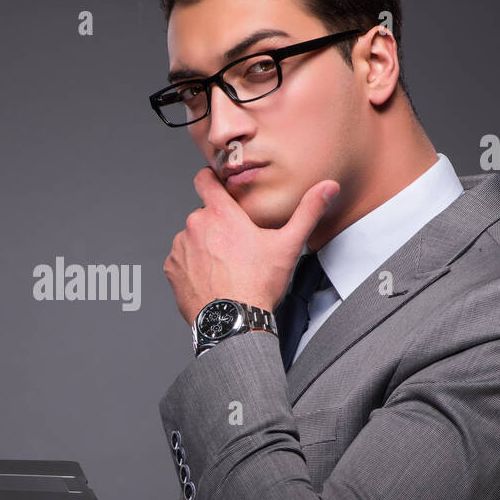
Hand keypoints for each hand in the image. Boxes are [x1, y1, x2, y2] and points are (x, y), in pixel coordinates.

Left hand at [164, 166, 338, 325]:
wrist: (233, 320)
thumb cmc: (258, 285)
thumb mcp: (288, 245)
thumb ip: (308, 211)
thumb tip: (327, 188)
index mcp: (221, 214)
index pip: (205, 180)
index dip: (210, 179)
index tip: (215, 184)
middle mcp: (195, 225)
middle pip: (204, 215)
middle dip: (218, 226)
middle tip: (237, 247)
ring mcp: (181, 247)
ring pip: (192, 238)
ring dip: (204, 246)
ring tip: (225, 267)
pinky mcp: (171, 269)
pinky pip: (181, 259)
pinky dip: (193, 266)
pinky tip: (211, 278)